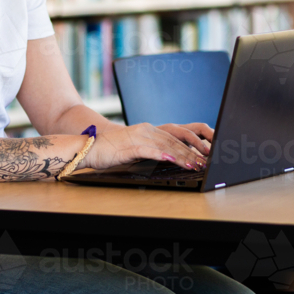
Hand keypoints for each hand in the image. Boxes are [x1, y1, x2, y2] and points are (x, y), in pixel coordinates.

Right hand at [82, 123, 207, 171]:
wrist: (89, 147)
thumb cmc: (111, 150)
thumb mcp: (135, 148)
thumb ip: (151, 149)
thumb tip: (169, 158)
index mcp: (148, 129)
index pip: (174, 138)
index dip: (190, 147)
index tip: (203, 156)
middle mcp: (145, 130)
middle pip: (173, 141)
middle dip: (191, 152)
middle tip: (204, 162)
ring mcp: (137, 137)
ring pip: (165, 145)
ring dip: (182, 156)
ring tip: (194, 164)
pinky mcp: (129, 146)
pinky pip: (149, 150)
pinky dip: (161, 154)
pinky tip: (171, 158)